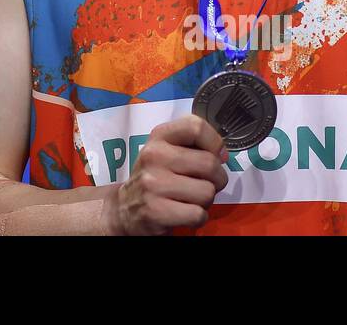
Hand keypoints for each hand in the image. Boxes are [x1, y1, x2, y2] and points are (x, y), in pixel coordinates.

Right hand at [103, 114, 229, 234]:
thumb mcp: (165, 151)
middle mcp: (153, 156)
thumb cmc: (154, 177)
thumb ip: (192, 144)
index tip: (216, 156)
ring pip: (207, 192)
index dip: (214, 143)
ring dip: (205, 201)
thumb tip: (222, 154)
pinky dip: (197, 218)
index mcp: (159, 137)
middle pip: (209, 164)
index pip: (196, 127)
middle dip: (216, 179)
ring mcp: (153, 184)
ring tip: (189, 199)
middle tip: (204, 184)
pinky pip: (198, 215)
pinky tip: (183, 213)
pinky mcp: (155, 211)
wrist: (124, 209)